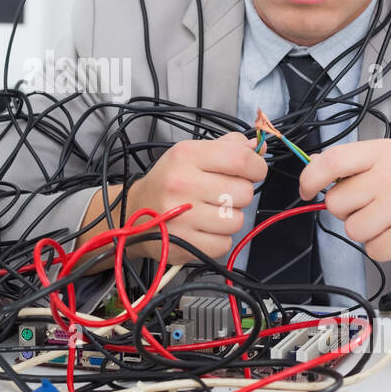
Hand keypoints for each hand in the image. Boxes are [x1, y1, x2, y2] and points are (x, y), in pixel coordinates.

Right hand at [81, 132, 267, 263]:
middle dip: (239, 194)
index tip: (253, 172)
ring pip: (237, 221)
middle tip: (222, 195)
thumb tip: (256, 148)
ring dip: (230, 218)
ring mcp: (180, 217)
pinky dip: (220, 239)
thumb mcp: (191, 154)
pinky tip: (205, 230)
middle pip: (243, 192)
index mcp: (186, 155)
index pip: (241, 159)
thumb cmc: (169, 181)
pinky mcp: (182, 244)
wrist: (133, 212)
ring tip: (211, 213)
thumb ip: (225, 147)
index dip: (257, 167)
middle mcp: (182, 184)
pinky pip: (224, 244)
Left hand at [298, 138, 390, 281]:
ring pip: (352, 229)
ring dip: (366, 231)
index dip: (310, 178)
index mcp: (384, 153)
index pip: (331, 161)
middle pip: (336, 202)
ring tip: (390, 221)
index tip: (307, 190)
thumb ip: (353, 164)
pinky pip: (371, 250)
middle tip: (373, 207)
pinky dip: (381, 247)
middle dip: (347, 210)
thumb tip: (313, 164)